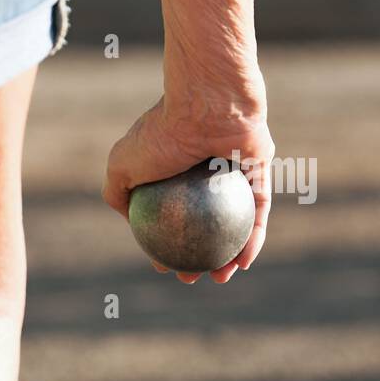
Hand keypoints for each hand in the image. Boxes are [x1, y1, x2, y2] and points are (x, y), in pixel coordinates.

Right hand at [103, 97, 273, 283]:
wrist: (207, 102)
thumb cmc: (163, 132)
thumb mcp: (122, 164)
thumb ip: (117, 192)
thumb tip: (127, 218)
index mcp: (174, 171)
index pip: (171, 216)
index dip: (165, 245)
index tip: (162, 265)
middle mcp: (206, 174)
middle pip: (204, 225)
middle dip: (197, 257)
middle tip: (190, 277)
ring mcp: (236, 175)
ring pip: (233, 223)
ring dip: (228, 255)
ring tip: (219, 278)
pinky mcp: (261, 173)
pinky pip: (258, 213)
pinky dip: (252, 240)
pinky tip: (243, 263)